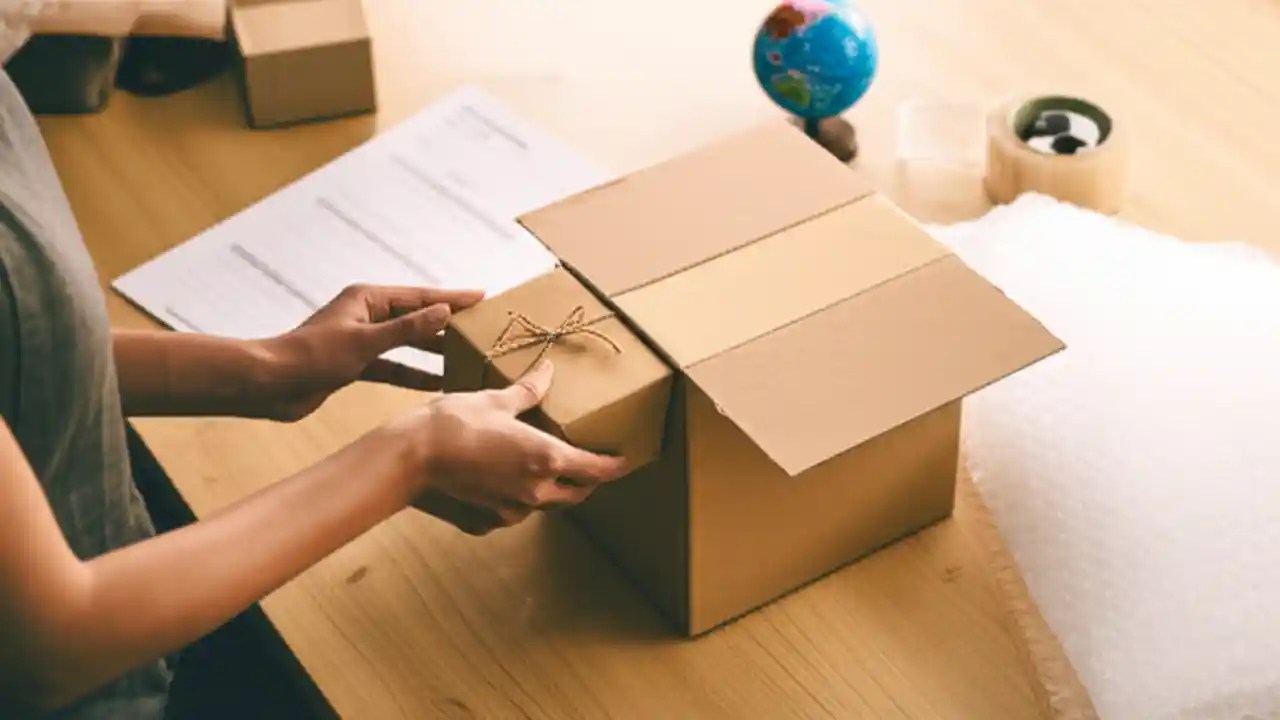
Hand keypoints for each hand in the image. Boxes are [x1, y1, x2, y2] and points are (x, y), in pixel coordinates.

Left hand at [262, 284, 483, 420]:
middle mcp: (366, 315)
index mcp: (368, 299)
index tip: (482, 297)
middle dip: (448, 324)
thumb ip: (407, 329)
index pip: (421, 296)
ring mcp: (361, 340)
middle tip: (482, 329)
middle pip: (417, 317)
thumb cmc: (312, 357)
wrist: (272, 385)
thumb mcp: (365, 342)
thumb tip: (443, 312)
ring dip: (433, 352)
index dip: (452, 298)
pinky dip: (413, 374)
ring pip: (407, 344)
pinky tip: (436, 383)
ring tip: (465, 358)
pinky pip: (393, 366)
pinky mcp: (355, 364)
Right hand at [394, 360, 627, 535]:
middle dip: (587, 481)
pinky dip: (515, 500)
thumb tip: (549, 371)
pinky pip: (511, 513)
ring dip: (551, 491)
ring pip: (544, 506)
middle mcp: (535, 492)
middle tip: (590, 464)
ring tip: (542, 469)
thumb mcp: (496, 400)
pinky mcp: (486, 522)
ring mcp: (510, 511)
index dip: (614, 466)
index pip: (596, 469)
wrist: (410, 457)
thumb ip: (528, 392)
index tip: (625, 460)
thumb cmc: (455, 423)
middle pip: (576, 493)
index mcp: (546, 459)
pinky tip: (501, 481)